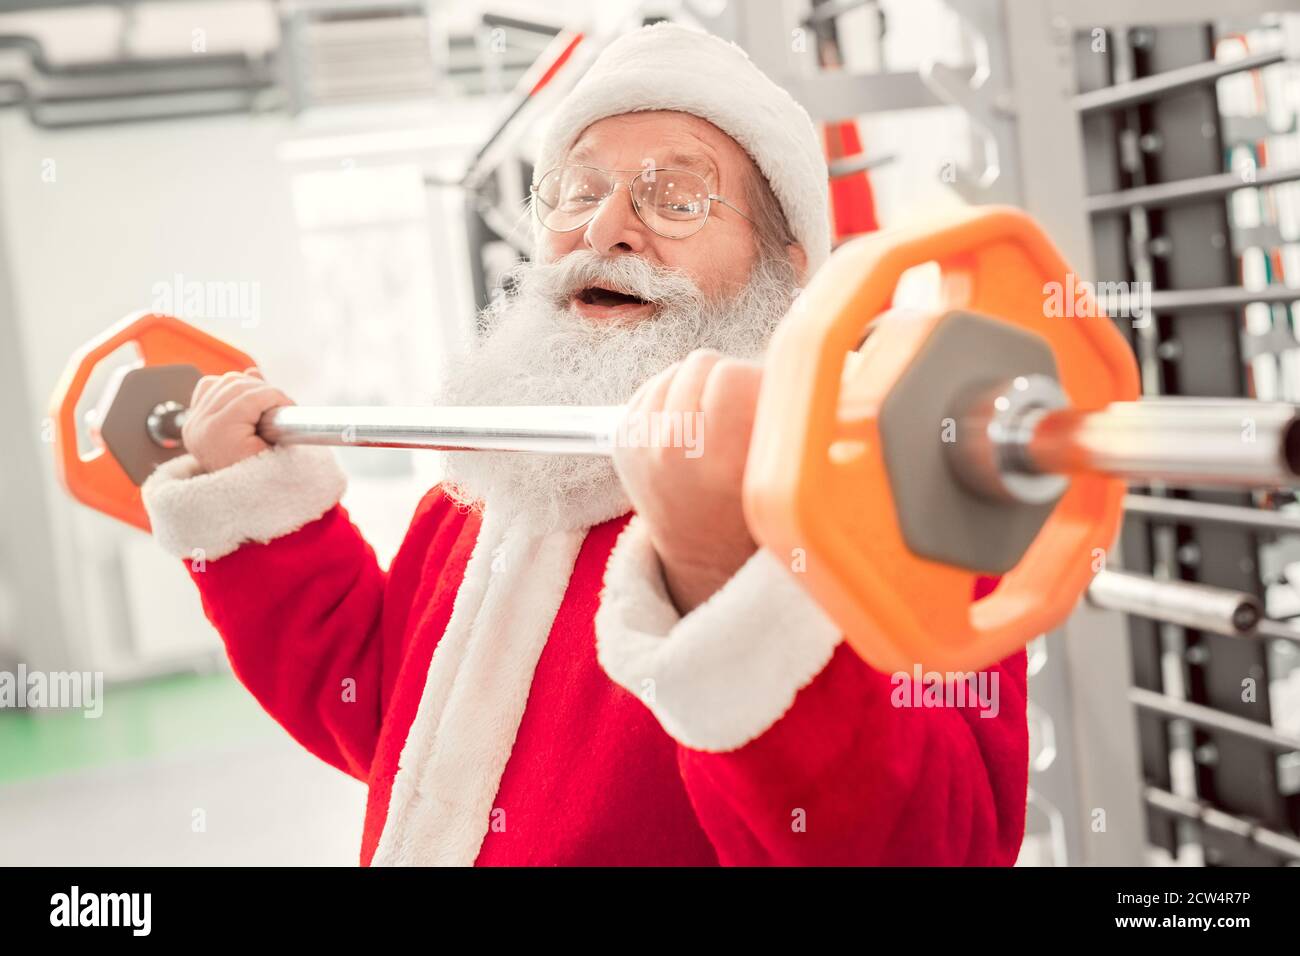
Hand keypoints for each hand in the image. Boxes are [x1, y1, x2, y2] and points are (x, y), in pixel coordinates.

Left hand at [183, 369, 295, 473]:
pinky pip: (209, 387)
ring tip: (265, 405)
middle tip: (281, 406)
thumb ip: (268, 413)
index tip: (291, 407)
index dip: (275, 396)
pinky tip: (243, 401)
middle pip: (235, 385)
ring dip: (248, 387)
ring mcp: (193, 421)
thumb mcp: (273, 452)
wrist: (236, 499)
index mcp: (218, 434)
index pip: (249, 397)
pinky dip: (228, 388)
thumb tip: (254, 372)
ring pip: (223, 381)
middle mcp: (199, 425)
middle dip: (263, 390)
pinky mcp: (193, 419)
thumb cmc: (259, 481)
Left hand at [611, 349, 761, 613]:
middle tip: (735, 411)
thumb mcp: (777, 466)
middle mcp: (675, 452)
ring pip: (673, 370)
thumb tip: (783, 358)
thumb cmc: (750, 503)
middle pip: (699, 363)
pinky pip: (650, 385)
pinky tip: (687, 425)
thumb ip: (780, 414)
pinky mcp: (621, 441)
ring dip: (695, 387)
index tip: (759, 399)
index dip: (750, 379)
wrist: (702, 551)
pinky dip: (670, 398)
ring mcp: (641, 446)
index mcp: (721, 460)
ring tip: (710, 422)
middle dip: (722, 379)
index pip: (730, 373)